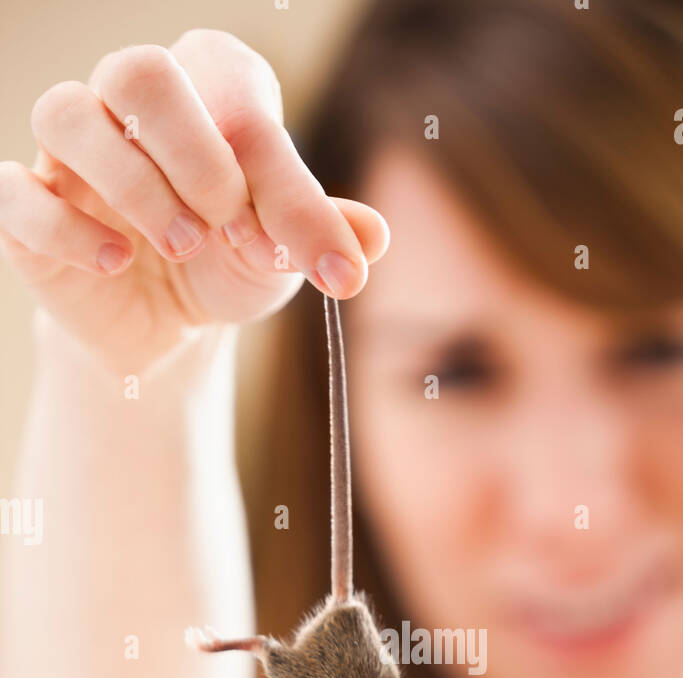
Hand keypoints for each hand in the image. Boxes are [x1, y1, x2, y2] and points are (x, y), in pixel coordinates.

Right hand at [0, 29, 388, 370]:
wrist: (167, 329)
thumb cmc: (226, 264)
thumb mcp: (282, 252)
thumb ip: (323, 235)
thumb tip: (374, 237)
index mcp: (204, 92)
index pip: (233, 95)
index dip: (270, 172)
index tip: (299, 250)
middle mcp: (129, 105)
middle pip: (139, 71)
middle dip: (192, 152)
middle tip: (223, 225)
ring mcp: (70, 154)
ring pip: (65, 112)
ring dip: (132, 184)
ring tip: (182, 245)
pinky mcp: (28, 207)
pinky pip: (15, 191)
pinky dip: (67, 228)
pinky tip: (117, 264)